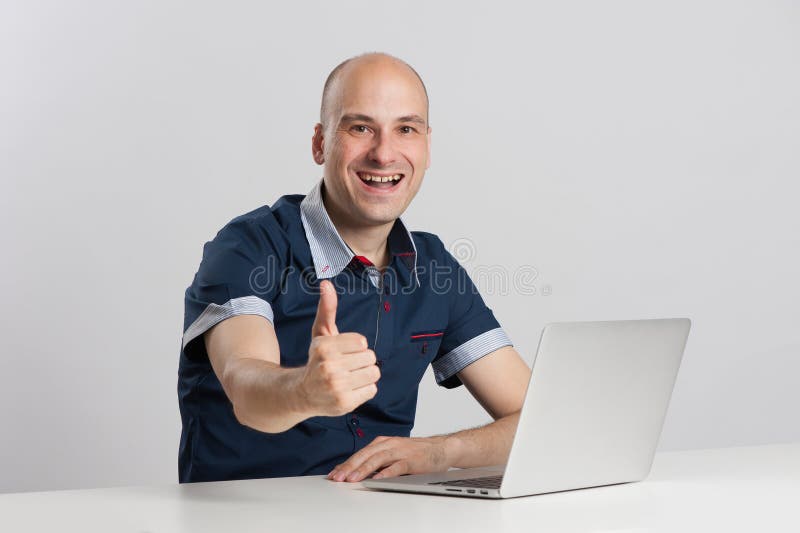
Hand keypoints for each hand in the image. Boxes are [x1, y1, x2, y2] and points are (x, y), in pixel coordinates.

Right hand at [300, 280, 379, 416]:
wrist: (303, 393)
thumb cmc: (317, 360)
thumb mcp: (321, 333)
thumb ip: (327, 308)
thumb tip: (326, 283)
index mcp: (324, 347)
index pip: (363, 342)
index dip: (356, 346)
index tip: (343, 352)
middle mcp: (329, 367)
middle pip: (371, 357)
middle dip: (362, 361)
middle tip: (347, 366)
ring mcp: (337, 386)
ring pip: (374, 373)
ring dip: (365, 375)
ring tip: (350, 377)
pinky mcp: (345, 403)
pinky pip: (372, 389)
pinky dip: (364, 390)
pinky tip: (350, 390)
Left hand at [327, 435, 455, 481]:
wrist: (441, 448)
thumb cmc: (416, 452)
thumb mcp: (393, 453)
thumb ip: (377, 461)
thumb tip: (358, 473)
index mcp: (383, 442)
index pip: (360, 453)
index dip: (346, 463)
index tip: (333, 473)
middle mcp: (390, 444)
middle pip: (365, 455)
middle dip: (349, 467)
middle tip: (337, 477)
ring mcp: (401, 451)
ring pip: (378, 459)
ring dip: (363, 469)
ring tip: (352, 479)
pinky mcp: (412, 460)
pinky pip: (397, 466)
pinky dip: (386, 472)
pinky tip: (378, 479)